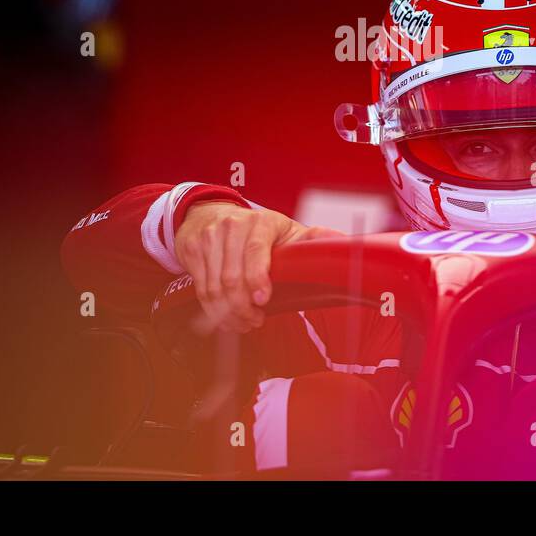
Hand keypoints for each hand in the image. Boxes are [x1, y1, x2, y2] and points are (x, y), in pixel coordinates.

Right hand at [174, 202, 343, 332]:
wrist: (209, 213)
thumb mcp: (285, 229)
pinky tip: (226, 316)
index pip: (255, 252)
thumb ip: (312, 239)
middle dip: (243, 308)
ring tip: (243, 322)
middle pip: (232, 277)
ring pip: (214, 287)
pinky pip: (201, 288)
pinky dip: (213, 309)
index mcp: (260, 222)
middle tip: (255, 321)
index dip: (257, 279)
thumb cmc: (256, 228)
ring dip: (228, 314)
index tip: (263, 301)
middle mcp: (231, 226)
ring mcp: (209, 238)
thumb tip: (343, 243)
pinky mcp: (192, 250)